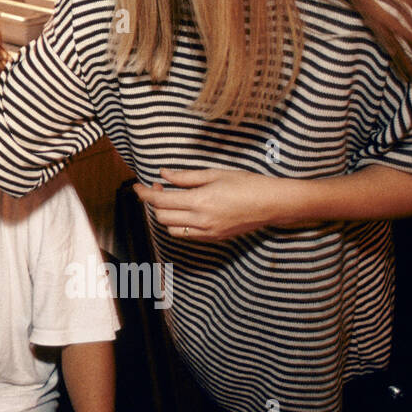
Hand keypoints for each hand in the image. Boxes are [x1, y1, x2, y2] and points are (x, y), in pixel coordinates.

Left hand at [133, 168, 302, 241]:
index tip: (138, 185)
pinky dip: (178, 224)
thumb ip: (185, 176)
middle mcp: (201, 220)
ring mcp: (207, 232)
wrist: (273, 204)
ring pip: (171, 228)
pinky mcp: (214, 238)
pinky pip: (186, 235)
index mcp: (200, 201)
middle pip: (162, 216)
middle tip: (157, 187)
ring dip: (164, 214)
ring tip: (170, 199)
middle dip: (153, 202)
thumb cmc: (247, 184)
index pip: (160, 200)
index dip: (144, 193)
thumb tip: (163, 173)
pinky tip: (183, 211)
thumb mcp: (214, 174)